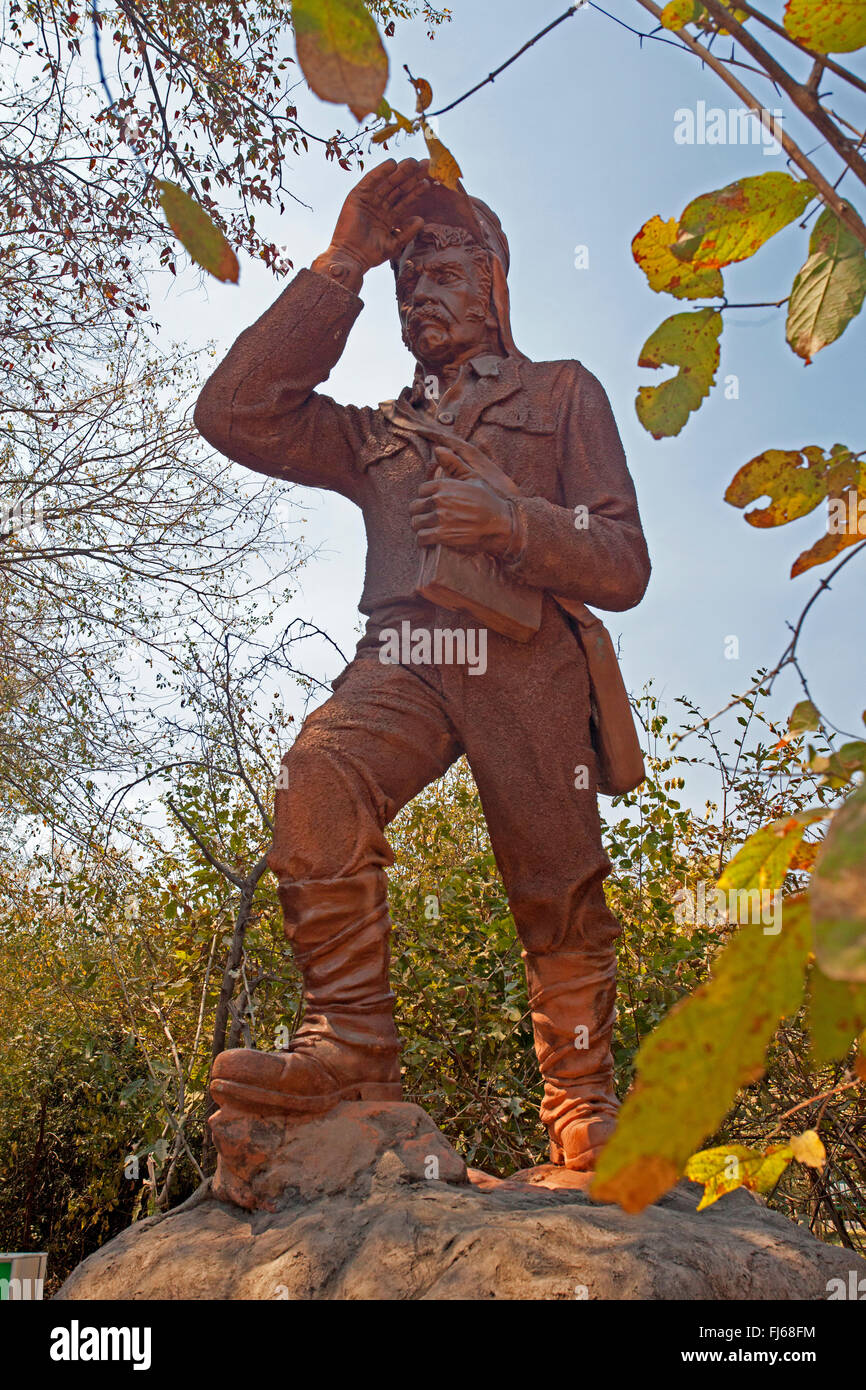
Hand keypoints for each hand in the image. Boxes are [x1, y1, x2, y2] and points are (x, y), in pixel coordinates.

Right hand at [327, 158, 429, 274]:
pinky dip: (380, 172)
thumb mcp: (395, 243)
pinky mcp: (357, 196)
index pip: (405, 200)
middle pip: (398, 188)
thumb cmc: (371, 254)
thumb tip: (421, 219)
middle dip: (411, 176)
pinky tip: (392, 164)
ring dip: (399, 171)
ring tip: (413, 162)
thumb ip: (408, 232)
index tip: (429, 181)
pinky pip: (370, 181)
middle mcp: (379, 206)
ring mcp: (368, 200)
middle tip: (425, 164)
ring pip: (387, 182)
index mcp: (388, 217)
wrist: (352, 257)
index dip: (416, 191)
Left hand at [410, 452, 513, 555]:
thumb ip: (454, 463)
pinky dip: (422, 540)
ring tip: (428, 530)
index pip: (421, 490)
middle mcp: (440, 500)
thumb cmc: (489, 500)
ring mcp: (441, 518)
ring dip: (420, 527)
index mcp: (444, 485)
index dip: (426, 498)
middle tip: (428, 519)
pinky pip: (421, 538)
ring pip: (416, 523)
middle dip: (420, 513)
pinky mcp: (443, 535)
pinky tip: (428, 540)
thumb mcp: (473, 477)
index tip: (433, 505)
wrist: (501, 523)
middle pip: (414, 507)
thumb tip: (437, 449)